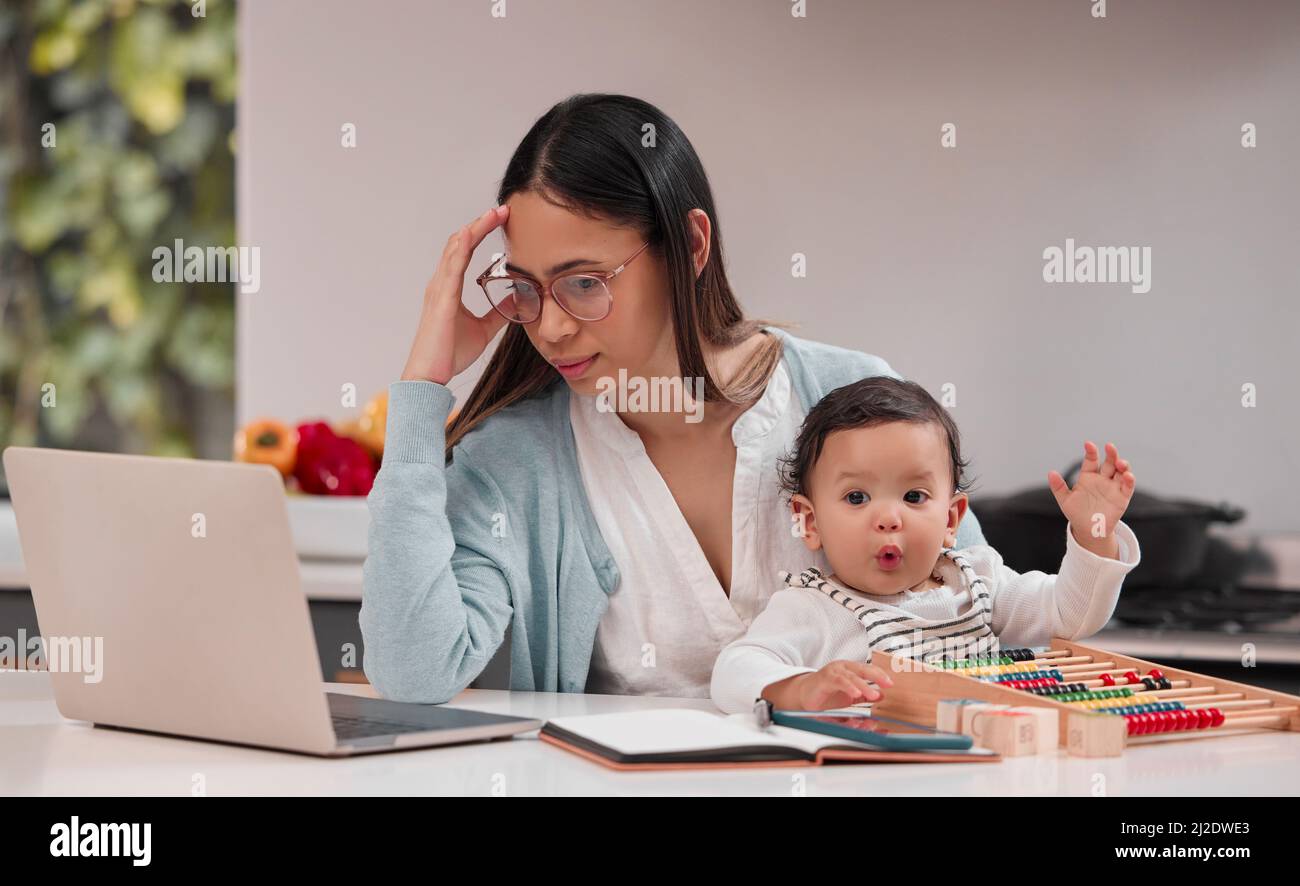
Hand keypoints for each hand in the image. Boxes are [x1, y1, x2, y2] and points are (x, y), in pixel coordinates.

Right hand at [401, 205, 511, 384]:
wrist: (430, 376)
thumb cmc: (449, 353)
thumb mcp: (484, 329)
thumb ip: (498, 312)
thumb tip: (516, 299)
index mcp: (449, 288)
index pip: (464, 250)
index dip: (479, 231)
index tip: (500, 218)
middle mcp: (441, 283)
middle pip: (459, 243)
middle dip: (480, 224)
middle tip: (502, 209)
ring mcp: (439, 290)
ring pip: (454, 249)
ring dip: (474, 229)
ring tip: (493, 214)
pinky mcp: (441, 301)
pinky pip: (451, 269)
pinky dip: (460, 249)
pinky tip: (470, 234)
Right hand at [764, 660, 893, 710]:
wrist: (804, 695)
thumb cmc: (827, 694)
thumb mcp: (850, 695)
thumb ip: (865, 694)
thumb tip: (882, 695)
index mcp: (850, 669)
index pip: (868, 669)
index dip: (880, 675)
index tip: (891, 684)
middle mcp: (842, 667)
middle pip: (863, 669)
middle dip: (876, 676)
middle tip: (888, 684)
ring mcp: (833, 671)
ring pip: (852, 676)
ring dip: (864, 686)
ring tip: (874, 695)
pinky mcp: (825, 678)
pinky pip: (839, 682)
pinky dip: (849, 687)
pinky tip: (856, 694)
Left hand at [1048, 441, 1135, 557]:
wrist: (1088, 530)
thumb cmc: (1076, 513)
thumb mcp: (1065, 500)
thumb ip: (1059, 487)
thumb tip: (1051, 473)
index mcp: (1088, 476)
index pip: (1091, 460)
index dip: (1091, 452)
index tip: (1088, 444)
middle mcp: (1102, 479)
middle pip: (1109, 463)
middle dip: (1111, 454)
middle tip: (1110, 446)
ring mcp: (1113, 487)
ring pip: (1121, 472)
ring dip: (1123, 466)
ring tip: (1120, 463)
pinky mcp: (1122, 497)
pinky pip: (1127, 487)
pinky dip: (1129, 480)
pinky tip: (1127, 476)